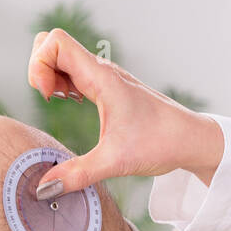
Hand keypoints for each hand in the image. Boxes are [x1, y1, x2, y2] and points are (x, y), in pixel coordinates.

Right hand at [27, 27, 222, 195]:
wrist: (192, 140)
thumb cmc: (161, 142)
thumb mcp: (114, 162)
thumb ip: (76, 174)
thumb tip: (44, 188)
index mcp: (102, 77)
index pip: (55, 41)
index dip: (39, 64)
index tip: (48, 97)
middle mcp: (102, 70)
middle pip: (52, 42)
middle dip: (39, 67)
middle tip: (49, 99)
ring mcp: (105, 77)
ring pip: (62, 56)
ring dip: (50, 75)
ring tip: (59, 102)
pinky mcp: (108, 87)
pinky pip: (74, 70)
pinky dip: (62, 82)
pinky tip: (70, 102)